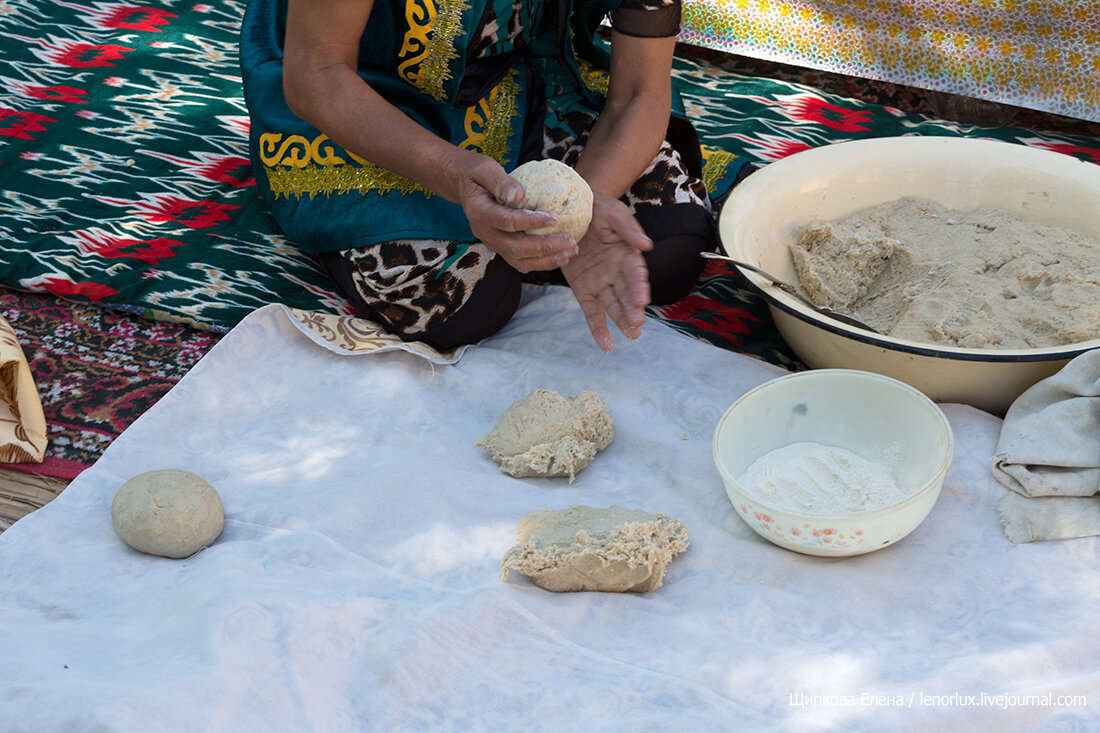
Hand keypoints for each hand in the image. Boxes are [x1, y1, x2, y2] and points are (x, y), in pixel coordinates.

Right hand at [442, 149, 577, 272]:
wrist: (462, 184)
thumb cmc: (475, 172)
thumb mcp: (485, 168)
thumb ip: (500, 181)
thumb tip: (519, 195)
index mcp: (479, 213)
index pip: (508, 222)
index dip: (532, 222)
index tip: (556, 218)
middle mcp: (484, 233)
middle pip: (516, 247)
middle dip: (545, 247)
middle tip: (570, 242)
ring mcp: (492, 243)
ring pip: (519, 260)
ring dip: (546, 260)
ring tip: (570, 253)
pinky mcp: (500, 247)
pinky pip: (521, 261)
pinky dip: (541, 262)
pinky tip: (560, 256)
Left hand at [560, 192, 653, 351]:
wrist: (570, 208)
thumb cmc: (597, 208)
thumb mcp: (613, 213)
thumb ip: (628, 229)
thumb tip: (645, 245)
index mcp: (627, 254)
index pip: (636, 273)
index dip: (639, 286)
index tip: (642, 299)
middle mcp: (616, 271)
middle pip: (627, 293)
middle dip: (632, 308)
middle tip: (637, 323)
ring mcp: (600, 282)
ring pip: (613, 306)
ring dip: (621, 321)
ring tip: (631, 335)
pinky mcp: (582, 288)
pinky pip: (591, 311)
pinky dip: (598, 328)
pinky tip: (606, 344)